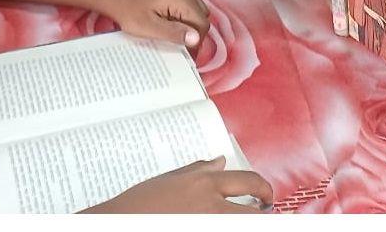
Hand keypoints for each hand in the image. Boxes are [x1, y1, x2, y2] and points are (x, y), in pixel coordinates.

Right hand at [84, 157, 273, 213]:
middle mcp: (211, 205)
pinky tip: (217, 224)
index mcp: (204, 184)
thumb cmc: (140, 203)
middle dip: (262, 212)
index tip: (266, 196)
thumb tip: (219, 162)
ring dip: (245, 221)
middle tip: (263, 213)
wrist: (119, 223)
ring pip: (242, 223)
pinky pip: (226, 230)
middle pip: (254, 211)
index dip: (263, 189)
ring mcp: (209, 223)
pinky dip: (227, 227)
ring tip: (243, 219)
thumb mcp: (170, 180)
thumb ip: (198, 170)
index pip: (247, 181)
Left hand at [105, 0, 209, 48]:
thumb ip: (174, 33)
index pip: (201, 24)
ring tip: (170, 33)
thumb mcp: (150, 28)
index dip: (195, 41)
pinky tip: (169, 24)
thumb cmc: (129, 12)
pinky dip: (183, 19)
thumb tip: (196, 39)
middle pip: (201, 18)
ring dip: (188, 26)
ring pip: (197, 14)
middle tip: (176, 45)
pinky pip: (189, 8)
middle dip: (192, 34)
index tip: (183, 52)